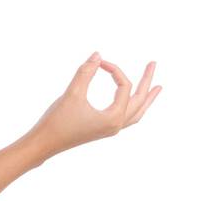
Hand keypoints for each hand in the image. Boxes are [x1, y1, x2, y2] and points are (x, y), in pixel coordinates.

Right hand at [25, 52, 160, 162]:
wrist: (42, 145)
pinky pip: (127, 118)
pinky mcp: (102, 130)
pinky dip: (135, 108)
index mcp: (114, 117)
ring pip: (137, 112)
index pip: (124, 87)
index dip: (114, 70)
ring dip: (146, 99)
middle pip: (140, 101)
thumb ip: (85, 73)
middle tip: (153, 64)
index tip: (99, 62)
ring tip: (157, 88)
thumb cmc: (56, 121)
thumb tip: (98, 55)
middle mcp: (117, 125)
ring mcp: (111, 129)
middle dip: (147, 82)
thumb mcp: (71, 94)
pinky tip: (131, 103)